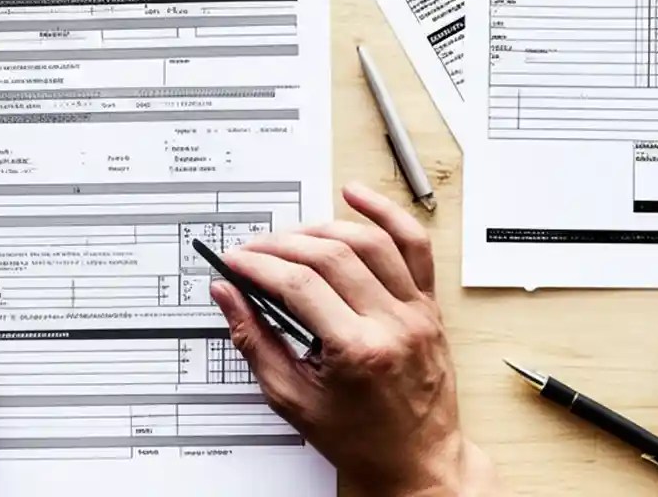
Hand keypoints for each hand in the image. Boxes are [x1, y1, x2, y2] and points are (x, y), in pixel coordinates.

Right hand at [211, 184, 496, 496]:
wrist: (417, 462)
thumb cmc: (361, 440)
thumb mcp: (293, 400)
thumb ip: (254, 342)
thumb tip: (228, 296)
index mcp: (358, 352)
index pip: (299, 287)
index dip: (259, 267)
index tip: (235, 263)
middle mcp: (393, 325)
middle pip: (330, 258)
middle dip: (281, 246)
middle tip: (254, 251)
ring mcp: (416, 310)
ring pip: (368, 242)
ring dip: (322, 229)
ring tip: (290, 234)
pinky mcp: (429, 305)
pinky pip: (414, 245)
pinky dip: (387, 214)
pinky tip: (358, 195)